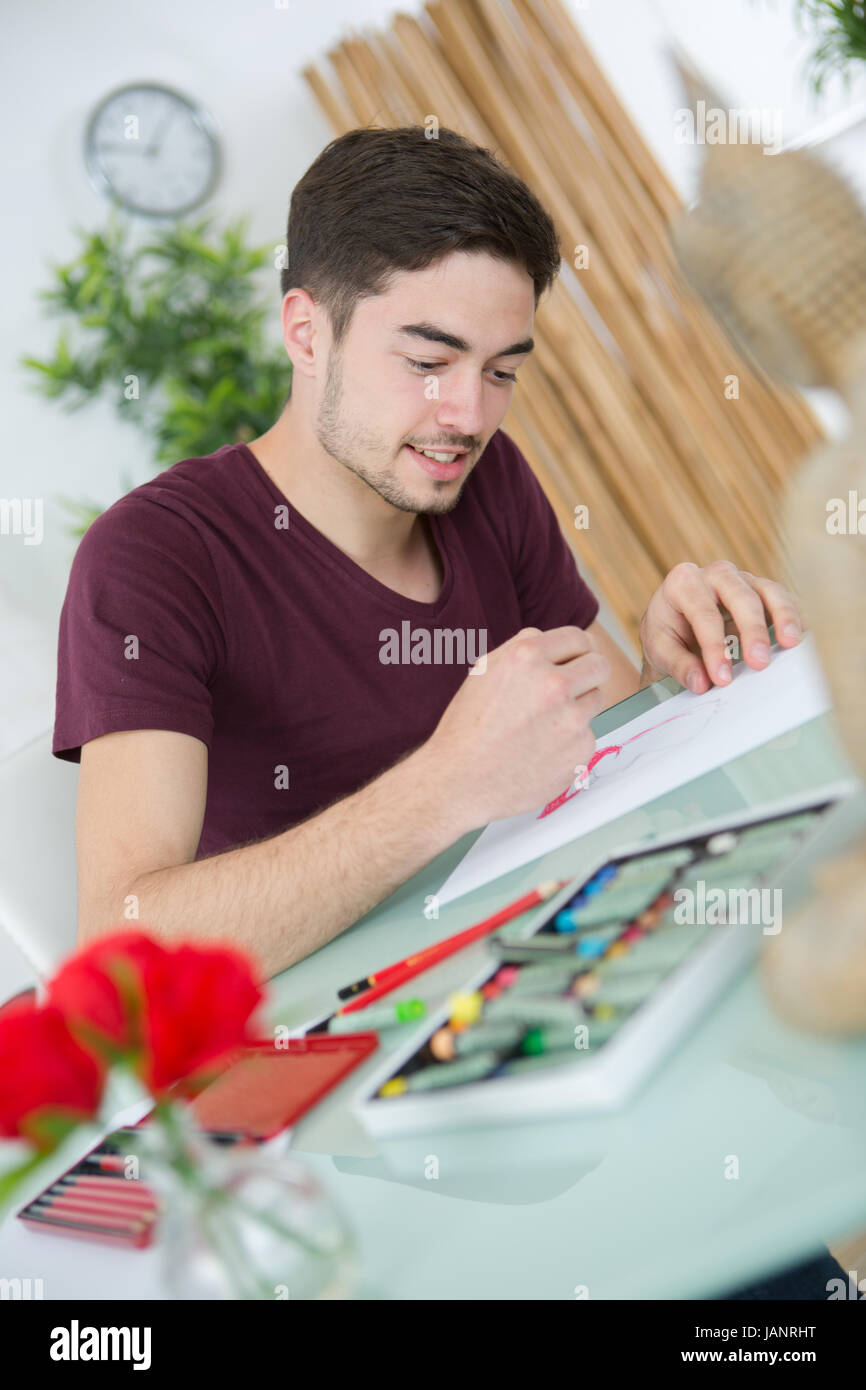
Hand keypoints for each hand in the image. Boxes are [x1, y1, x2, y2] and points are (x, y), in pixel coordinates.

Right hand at [428, 626, 609, 829]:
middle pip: (599, 666)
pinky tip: (540, 750)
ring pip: (596, 700)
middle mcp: (553, 685)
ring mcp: (571, 720)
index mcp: (527, 657)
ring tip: (542, 725)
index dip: (580, 649)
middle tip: (574, 687)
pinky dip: (569, 742)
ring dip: (577, 708)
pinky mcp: (581, 750)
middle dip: (590, 673)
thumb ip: (524, 649)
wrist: (460, 781)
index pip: (579, 638)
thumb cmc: (467, 727)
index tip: (579, 658)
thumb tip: (559, 645)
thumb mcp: (485, 671)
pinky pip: (587, 736)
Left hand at [639, 561, 805, 694]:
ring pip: (768, 591)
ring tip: (791, 644)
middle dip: (751, 629)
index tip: (722, 678)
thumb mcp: (660, 650)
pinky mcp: (764, 591)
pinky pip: (785, 599)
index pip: (703, 613)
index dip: (714, 646)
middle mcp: (716, 574)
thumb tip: (701, 683)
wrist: (678, 624)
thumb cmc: (668, 633)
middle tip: (760, 663)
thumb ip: (679, 665)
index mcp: (683, 583)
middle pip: (740, 595)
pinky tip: (801, 638)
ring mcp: (744, 580)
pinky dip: (795, 616)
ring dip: (783, 616)